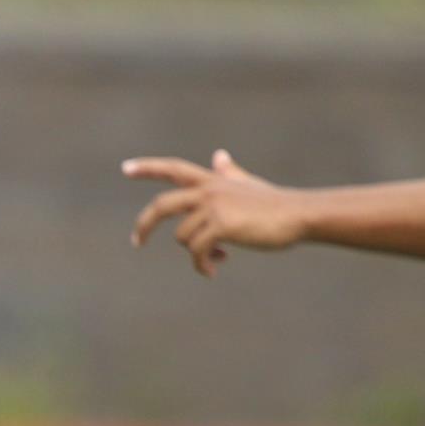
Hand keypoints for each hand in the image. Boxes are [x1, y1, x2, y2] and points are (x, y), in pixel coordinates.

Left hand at [125, 149, 308, 277]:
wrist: (299, 214)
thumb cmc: (274, 204)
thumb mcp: (246, 185)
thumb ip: (229, 173)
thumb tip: (219, 156)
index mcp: (212, 181)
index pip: (173, 169)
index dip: (148, 168)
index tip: (125, 169)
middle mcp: (208, 190)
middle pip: (162, 206)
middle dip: (144, 225)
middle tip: (136, 243)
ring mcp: (213, 207)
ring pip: (183, 238)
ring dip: (197, 255)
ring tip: (214, 260)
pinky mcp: (220, 225)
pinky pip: (197, 252)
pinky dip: (202, 265)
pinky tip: (214, 270)